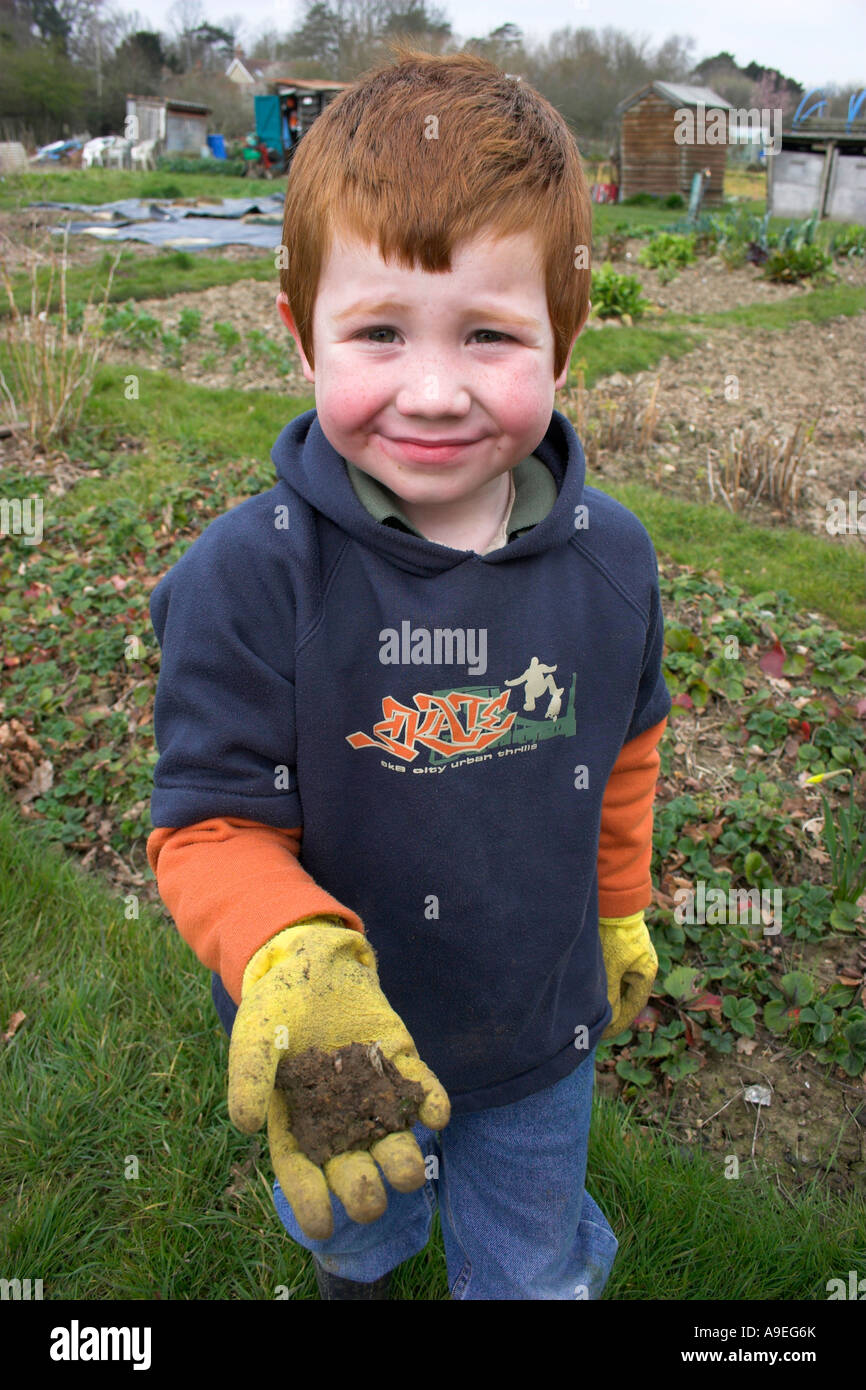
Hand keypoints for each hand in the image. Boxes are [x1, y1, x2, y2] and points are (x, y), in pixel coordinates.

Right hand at [227, 919, 449, 1239]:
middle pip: (353, 1166)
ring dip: (402, 1157)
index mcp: (296, 1124)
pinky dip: (431, 1103)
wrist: (310, 962)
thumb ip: (249, 1078)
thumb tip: (247, 1125)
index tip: (322, 1226)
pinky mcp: (400, 1062)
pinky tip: (435, 1114)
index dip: (311, 1201)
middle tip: (370, 1201)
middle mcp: (338, 1118)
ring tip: (408, 1171)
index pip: (303, 1174)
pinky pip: (419, 1090)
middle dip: (363, 1189)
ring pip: (390, 1137)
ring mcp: (372, 1092)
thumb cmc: (274, 1008)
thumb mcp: (254, 1039)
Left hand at [598, 909, 657, 1038]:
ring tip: (590, 1009)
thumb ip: (610, 993)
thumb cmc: (614, 933)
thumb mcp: (610, 967)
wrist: (613, 899)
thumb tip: (608, 1018)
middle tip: (594, 1027)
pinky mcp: (622, 946)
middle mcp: (643, 965)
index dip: (619, 1024)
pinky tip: (591, 987)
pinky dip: (605, 982)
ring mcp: (633, 955)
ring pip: (619, 984)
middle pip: (627, 996)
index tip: (603, 1035)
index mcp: (646, 972)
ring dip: (607, 996)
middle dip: (612, 1011)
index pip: (633, 1007)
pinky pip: (614, 972)